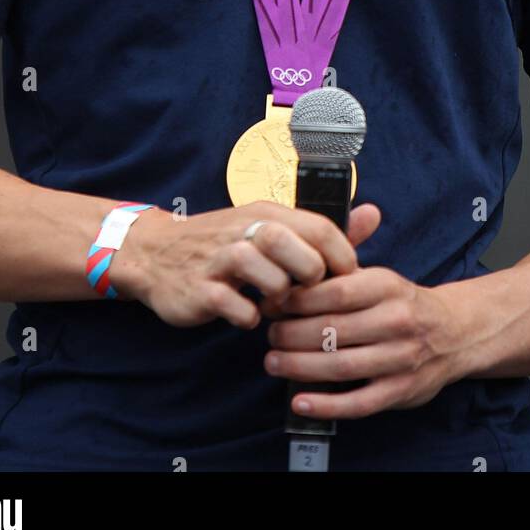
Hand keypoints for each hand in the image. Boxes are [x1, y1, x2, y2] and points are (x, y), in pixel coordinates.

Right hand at [109, 200, 380, 329]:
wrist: (156, 253)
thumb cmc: (225, 243)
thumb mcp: (270, 226)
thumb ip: (322, 228)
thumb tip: (374, 214)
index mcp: (267, 212)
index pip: (320, 228)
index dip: (341, 259)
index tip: (342, 280)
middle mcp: (244, 229)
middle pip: (296, 248)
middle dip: (309, 277)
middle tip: (304, 291)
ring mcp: (219, 259)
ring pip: (268, 277)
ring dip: (279, 298)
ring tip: (274, 303)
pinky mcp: (200, 289)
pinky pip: (236, 307)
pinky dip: (248, 317)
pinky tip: (246, 314)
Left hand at [260, 267, 465, 418]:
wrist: (455, 332)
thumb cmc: (401, 303)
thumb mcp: (379, 277)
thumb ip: (340, 271)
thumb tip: (289, 273)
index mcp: (388, 286)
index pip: (336, 291)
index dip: (298, 299)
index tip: (273, 303)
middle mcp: (397, 321)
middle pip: (333, 330)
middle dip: (291, 334)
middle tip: (269, 335)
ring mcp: (401, 358)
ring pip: (341, 366)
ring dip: (299, 366)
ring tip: (274, 362)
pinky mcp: (401, 391)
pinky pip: (359, 402)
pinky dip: (326, 405)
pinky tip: (299, 402)